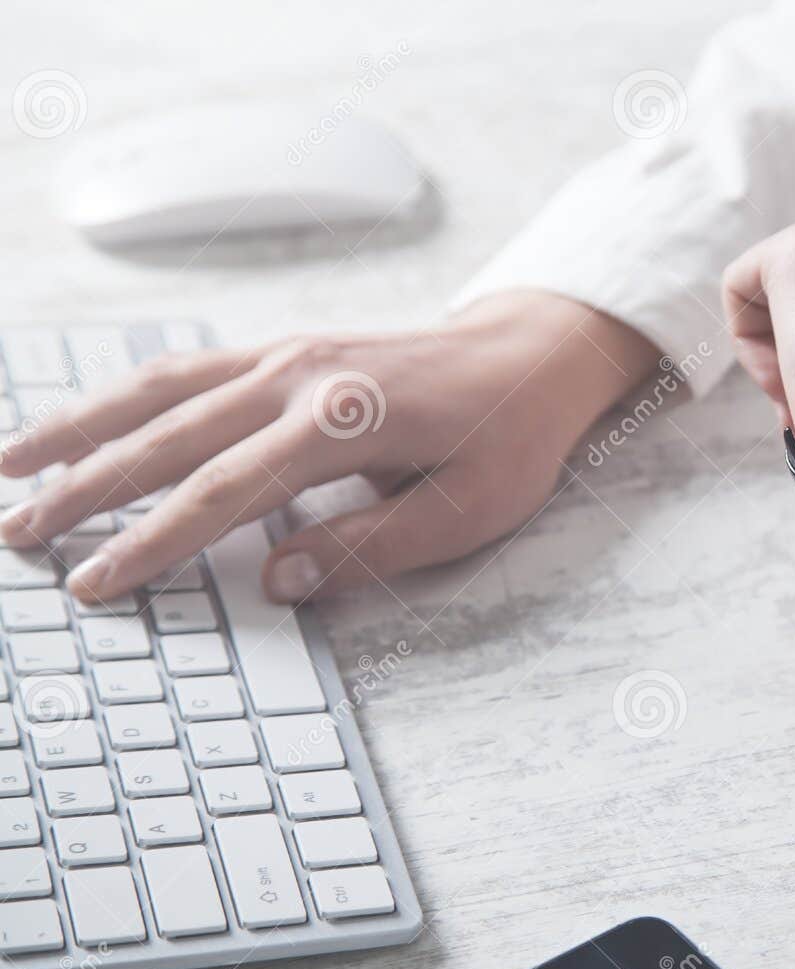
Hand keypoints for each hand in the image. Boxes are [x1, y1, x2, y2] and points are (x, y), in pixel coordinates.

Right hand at [0, 291, 657, 603]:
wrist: (534, 355)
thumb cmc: (511, 437)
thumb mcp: (466, 511)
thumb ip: (370, 547)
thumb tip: (275, 581)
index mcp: (344, 421)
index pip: (223, 493)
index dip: (153, 543)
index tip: (98, 585)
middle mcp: (301, 376)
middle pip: (168, 436)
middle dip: (84, 488)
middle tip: (18, 537)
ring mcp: (289, 353)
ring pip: (160, 389)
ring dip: (81, 429)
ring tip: (11, 470)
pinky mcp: (289, 348)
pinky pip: (189, 369)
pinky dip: (127, 396)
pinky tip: (89, 421)